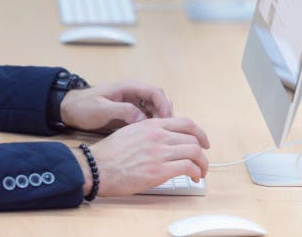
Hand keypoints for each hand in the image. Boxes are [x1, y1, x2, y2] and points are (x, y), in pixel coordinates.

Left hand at [60, 80, 172, 132]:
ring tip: (160, 135)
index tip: (167, 122)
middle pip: (158, 99)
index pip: (155, 92)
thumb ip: (123, 111)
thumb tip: (143, 118)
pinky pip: (146, 115)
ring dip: (159, 119)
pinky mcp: (128, 110)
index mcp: (128, 87)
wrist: (70, 109)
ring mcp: (132, 101)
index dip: (164, 106)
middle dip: (165, 113)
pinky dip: (151, 123)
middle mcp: (133, 92)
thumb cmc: (83, 106)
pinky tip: (150, 134)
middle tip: (166, 131)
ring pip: (154, 108)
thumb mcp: (102, 109)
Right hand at [71, 117, 209, 196]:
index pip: (186, 123)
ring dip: (203, 164)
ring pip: (195, 152)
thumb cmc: (110, 153)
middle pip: (193, 138)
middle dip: (203, 151)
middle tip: (202, 161)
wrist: (98, 166)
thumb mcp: (130, 131)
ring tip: (200, 173)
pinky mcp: (160, 170)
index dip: (199, 133)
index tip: (202, 141)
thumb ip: (148, 132)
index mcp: (151, 125)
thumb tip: (162, 138)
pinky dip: (196, 173)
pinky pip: (188, 167)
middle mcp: (159, 136)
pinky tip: (193, 178)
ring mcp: (160, 152)